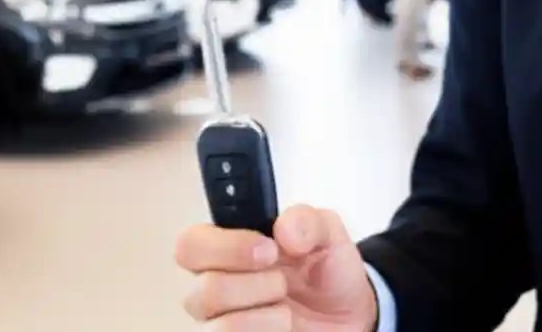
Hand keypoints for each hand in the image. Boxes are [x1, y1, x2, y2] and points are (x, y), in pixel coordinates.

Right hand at [176, 205, 377, 330]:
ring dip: (262, 313)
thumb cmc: (327, 273)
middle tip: (281, 280)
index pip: (192, 243)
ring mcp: (225, 320)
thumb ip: (307, 220)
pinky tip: (282, 325)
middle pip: (201, 288)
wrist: (348, 315)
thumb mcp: (327, 235)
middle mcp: (219, 284)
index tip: (268, 249)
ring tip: (286, 307)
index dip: (226, 246)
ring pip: (217, 324)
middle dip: (251, 282)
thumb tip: (285, 228)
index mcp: (230, 248)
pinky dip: (266, 331)